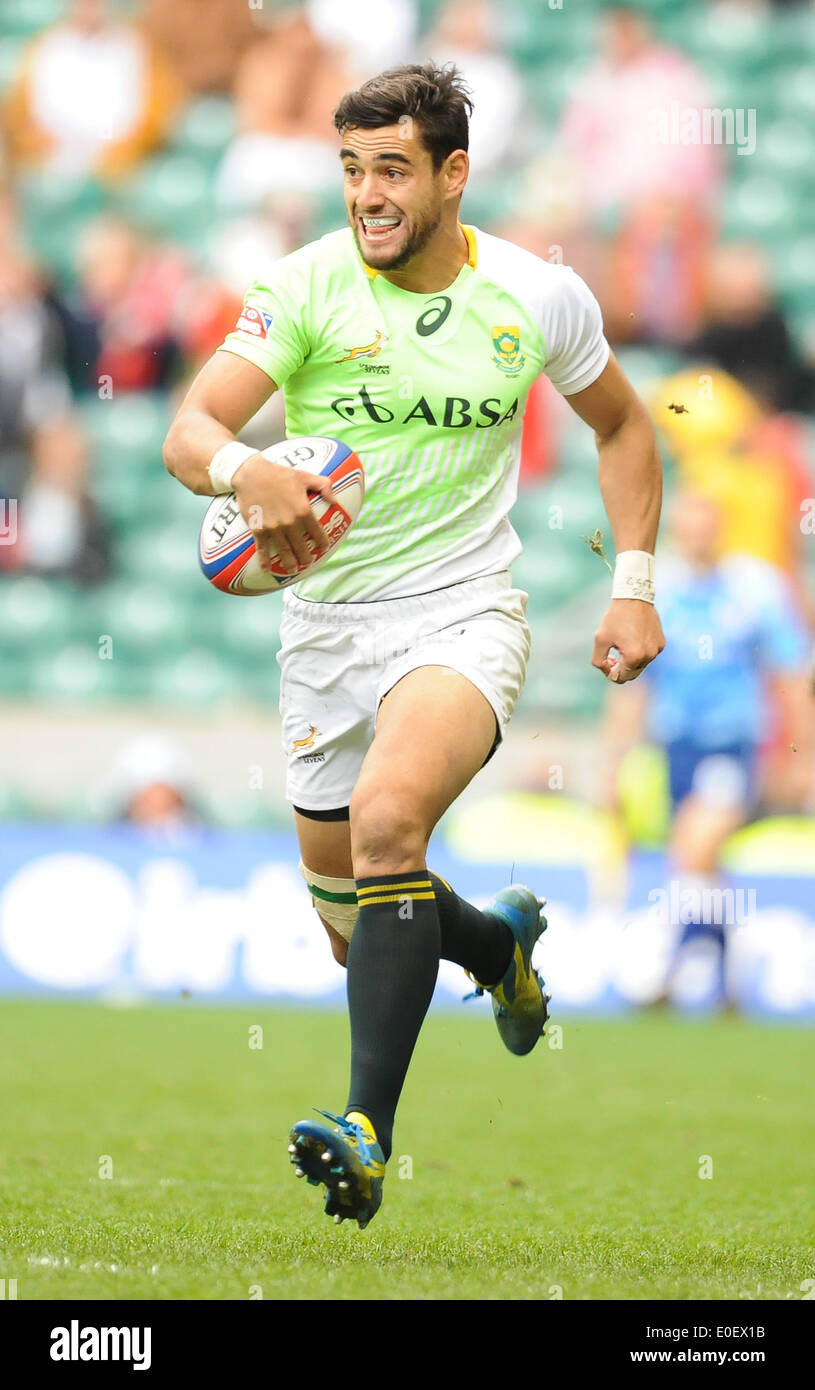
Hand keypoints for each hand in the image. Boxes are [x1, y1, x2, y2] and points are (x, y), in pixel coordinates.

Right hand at [233, 454, 336, 574]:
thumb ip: (323, 486)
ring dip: (290, 563)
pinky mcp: (257, 529)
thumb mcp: (305, 476)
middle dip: (306, 557)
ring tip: (293, 569)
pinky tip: (266, 569)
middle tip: (308, 562)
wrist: (251, 473)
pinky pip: (262, 548)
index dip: (322, 542)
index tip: (323, 548)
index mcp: (303, 510)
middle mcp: (289, 522)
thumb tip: (336, 500)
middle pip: (301, 546)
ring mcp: (273, 527)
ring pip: (284, 551)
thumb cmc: (279, 473)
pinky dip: (264, 560)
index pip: (316, 532)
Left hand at [592, 599, 664, 682]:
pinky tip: (632, 639)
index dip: (609, 672)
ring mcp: (657, 650)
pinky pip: (648, 655)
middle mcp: (649, 656)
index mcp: (634, 657)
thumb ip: (599, 661)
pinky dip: (640, 652)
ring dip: (630, 661)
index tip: (606, 659)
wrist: (634, 598)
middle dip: (620, 669)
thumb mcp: (600, 640)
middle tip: (611, 656)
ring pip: (640, 665)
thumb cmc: (615, 618)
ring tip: (621, 646)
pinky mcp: (661, 643)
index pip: (620, 678)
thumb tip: (609, 673)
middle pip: (631, 674)